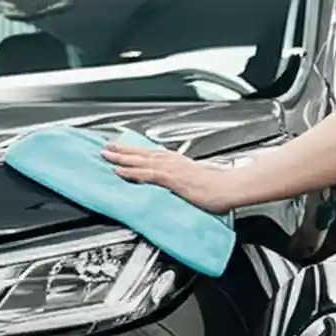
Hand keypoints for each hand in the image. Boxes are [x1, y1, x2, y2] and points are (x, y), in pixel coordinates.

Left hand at [101, 142, 242, 213]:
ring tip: (107, 155)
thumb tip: (178, 183)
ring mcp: (171, 169)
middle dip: (122, 150)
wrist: (229, 187)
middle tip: (106, 147)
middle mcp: (172, 161)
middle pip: (142, 153)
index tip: (123, 147)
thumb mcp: (197, 180)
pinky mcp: (171, 178)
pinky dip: (132, 172)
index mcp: (178, 161)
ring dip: (122, 157)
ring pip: (140, 160)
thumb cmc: (218, 186)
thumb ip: (184, 179)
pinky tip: (120, 171)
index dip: (135, 150)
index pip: (152, 153)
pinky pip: (146, 174)